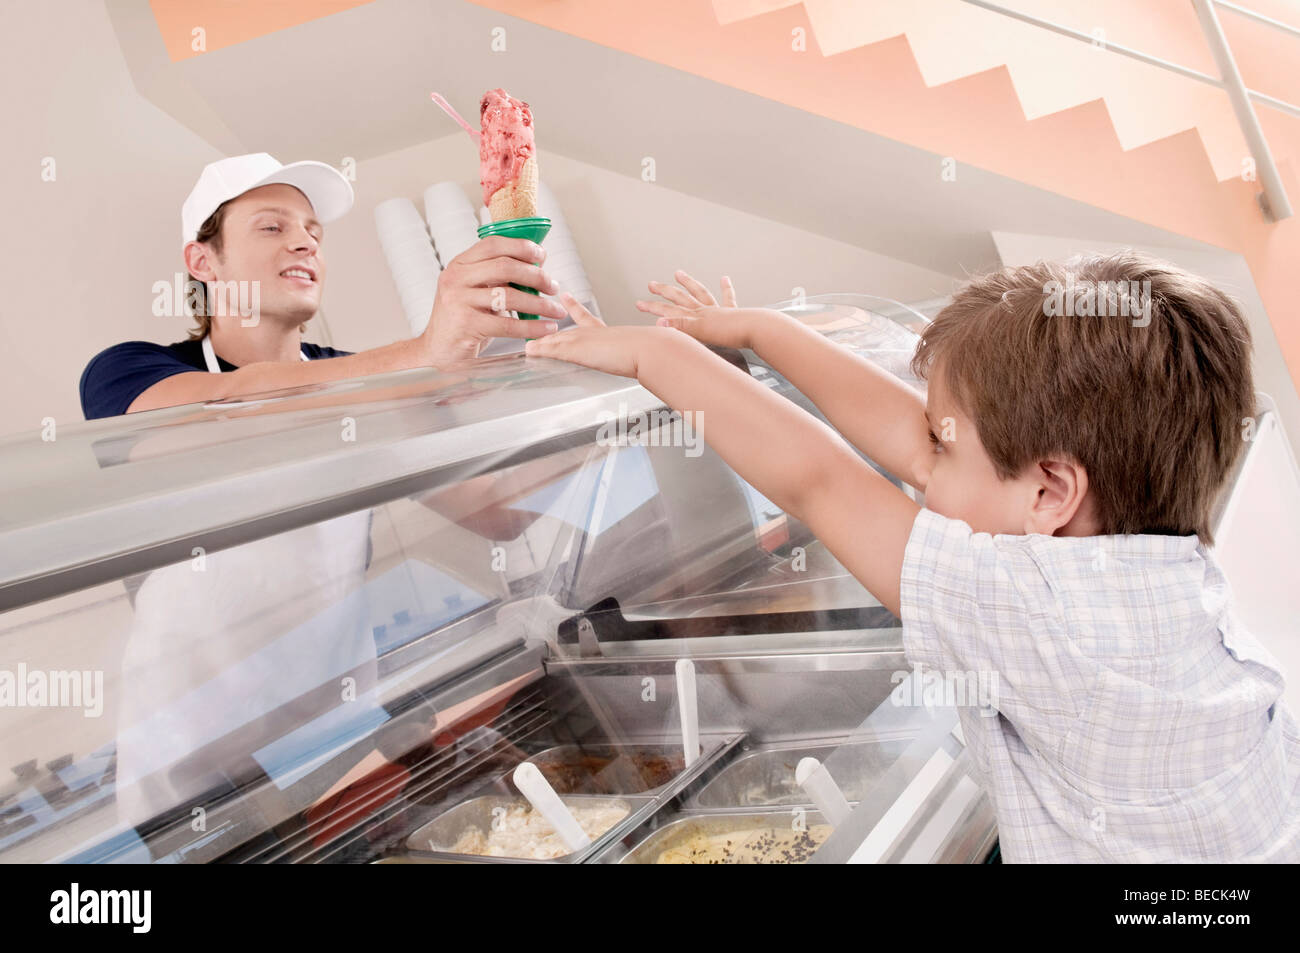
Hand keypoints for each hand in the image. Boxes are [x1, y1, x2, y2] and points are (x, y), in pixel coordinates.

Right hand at [419, 236, 569, 365]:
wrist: (438, 350)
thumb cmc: (463, 320)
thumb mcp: (474, 291)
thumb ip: (496, 277)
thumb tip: (536, 266)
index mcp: (459, 265)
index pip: (492, 244)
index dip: (521, 246)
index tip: (542, 255)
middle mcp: (456, 278)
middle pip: (504, 267)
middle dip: (536, 276)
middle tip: (553, 287)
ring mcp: (458, 300)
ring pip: (508, 296)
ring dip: (539, 303)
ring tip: (555, 310)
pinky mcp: (466, 324)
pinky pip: (507, 324)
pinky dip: (532, 327)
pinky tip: (546, 328)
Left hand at [524, 292, 670, 378]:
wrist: (656, 350)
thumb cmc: (661, 352)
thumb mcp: (658, 348)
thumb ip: (658, 350)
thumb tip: (674, 355)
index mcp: (611, 334)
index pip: (588, 319)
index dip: (576, 308)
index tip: (566, 297)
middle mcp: (596, 334)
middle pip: (568, 330)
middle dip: (551, 326)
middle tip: (533, 314)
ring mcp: (587, 342)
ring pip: (558, 339)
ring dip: (543, 341)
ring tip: (527, 343)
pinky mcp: (580, 351)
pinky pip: (555, 349)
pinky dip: (541, 350)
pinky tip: (529, 350)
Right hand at [634, 270, 759, 350]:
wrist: (753, 330)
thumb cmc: (729, 335)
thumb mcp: (699, 334)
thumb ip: (678, 328)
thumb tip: (658, 324)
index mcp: (696, 317)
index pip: (669, 311)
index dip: (653, 308)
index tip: (640, 304)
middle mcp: (704, 310)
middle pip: (680, 298)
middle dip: (664, 292)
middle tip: (652, 285)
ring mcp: (718, 310)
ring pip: (700, 293)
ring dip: (689, 283)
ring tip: (679, 274)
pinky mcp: (732, 312)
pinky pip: (728, 297)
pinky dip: (726, 287)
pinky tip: (724, 279)